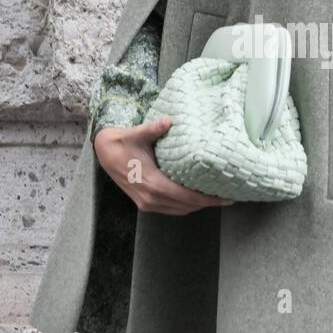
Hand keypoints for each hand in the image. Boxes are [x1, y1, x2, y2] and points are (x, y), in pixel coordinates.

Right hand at [93, 119, 234, 214]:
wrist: (105, 154)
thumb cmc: (123, 143)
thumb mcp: (137, 134)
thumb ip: (154, 129)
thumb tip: (169, 121)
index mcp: (152, 183)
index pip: (186, 197)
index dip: (207, 199)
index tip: (225, 198)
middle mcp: (150, 198)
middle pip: (186, 206)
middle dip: (207, 203)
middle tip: (227, 198)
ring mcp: (147, 203)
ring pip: (179, 210)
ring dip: (197, 206)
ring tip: (215, 198)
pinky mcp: (145, 204)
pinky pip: (171, 209)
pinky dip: (185, 206)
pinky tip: (196, 198)